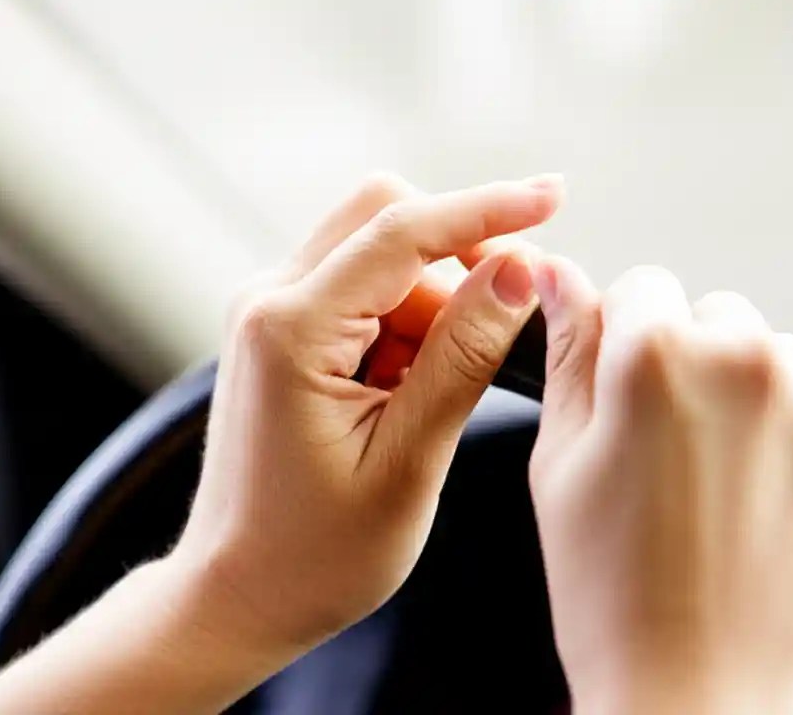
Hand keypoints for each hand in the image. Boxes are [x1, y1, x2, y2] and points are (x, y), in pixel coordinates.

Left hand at [169, 173, 559, 670]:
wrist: (239, 594)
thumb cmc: (317, 553)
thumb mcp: (409, 461)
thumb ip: (464, 357)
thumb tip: (519, 270)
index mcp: (291, 330)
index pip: (403, 231)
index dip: (486, 208)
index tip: (552, 196)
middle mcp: (268, 301)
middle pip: (384, 216)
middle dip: (457, 254)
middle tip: (505, 322)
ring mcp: (268, 312)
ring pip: (378, 254)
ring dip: (431, 303)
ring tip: (431, 399)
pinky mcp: (280, 331)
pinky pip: (360, 290)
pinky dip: (405, 325)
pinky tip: (407, 394)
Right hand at [528, 261, 792, 713]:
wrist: (709, 701)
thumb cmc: (615, 599)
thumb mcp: (561, 468)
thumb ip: (568, 355)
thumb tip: (557, 276)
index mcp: (659, 357)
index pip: (643, 287)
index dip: (625, 342)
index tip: (626, 393)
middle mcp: (752, 363)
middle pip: (716, 318)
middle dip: (693, 366)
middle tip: (671, 455)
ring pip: (778, 362)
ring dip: (753, 402)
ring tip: (723, 491)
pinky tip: (768, 510)